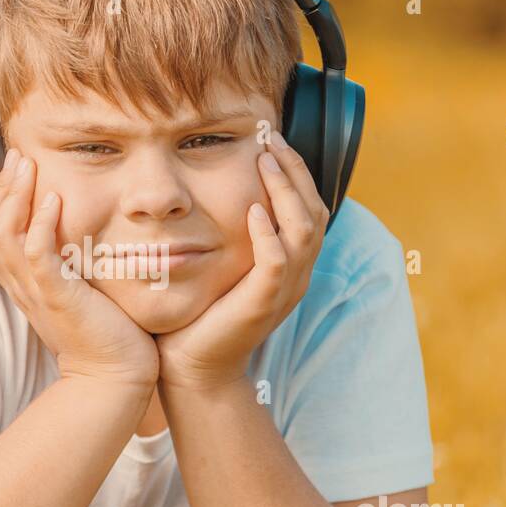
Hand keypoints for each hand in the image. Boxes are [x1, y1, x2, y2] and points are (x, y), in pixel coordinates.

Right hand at [0, 148, 159, 387]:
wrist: (114, 375)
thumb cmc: (103, 330)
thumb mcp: (75, 286)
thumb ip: (63, 258)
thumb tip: (61, 224)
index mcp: (21, 282)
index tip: (11, 168)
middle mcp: (21, 285)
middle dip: (0, 189)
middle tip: (18, 156)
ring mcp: (36, 291)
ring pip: (3, 237)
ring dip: (15, 197)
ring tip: (29, 167)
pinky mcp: (59, 297)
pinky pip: (36, 256)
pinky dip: (40, 224)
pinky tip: (53, 200)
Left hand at [155, 131, 330, 389]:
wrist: (191, 367)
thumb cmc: (199, 313)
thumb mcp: (221, 264)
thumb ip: (229, 231)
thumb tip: (214, 187)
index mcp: (290, 263)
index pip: (309, 206)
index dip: (295, 171)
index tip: (271, 139)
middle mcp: (296, 273)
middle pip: (314, 210)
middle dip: (294, 170)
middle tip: (271, 139)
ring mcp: (283, 290)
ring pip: (304, 229)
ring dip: (285, 191)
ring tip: (265, 162)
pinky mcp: (263, 304)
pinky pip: (278, 262)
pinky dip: (269, 234)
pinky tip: (252, 210)